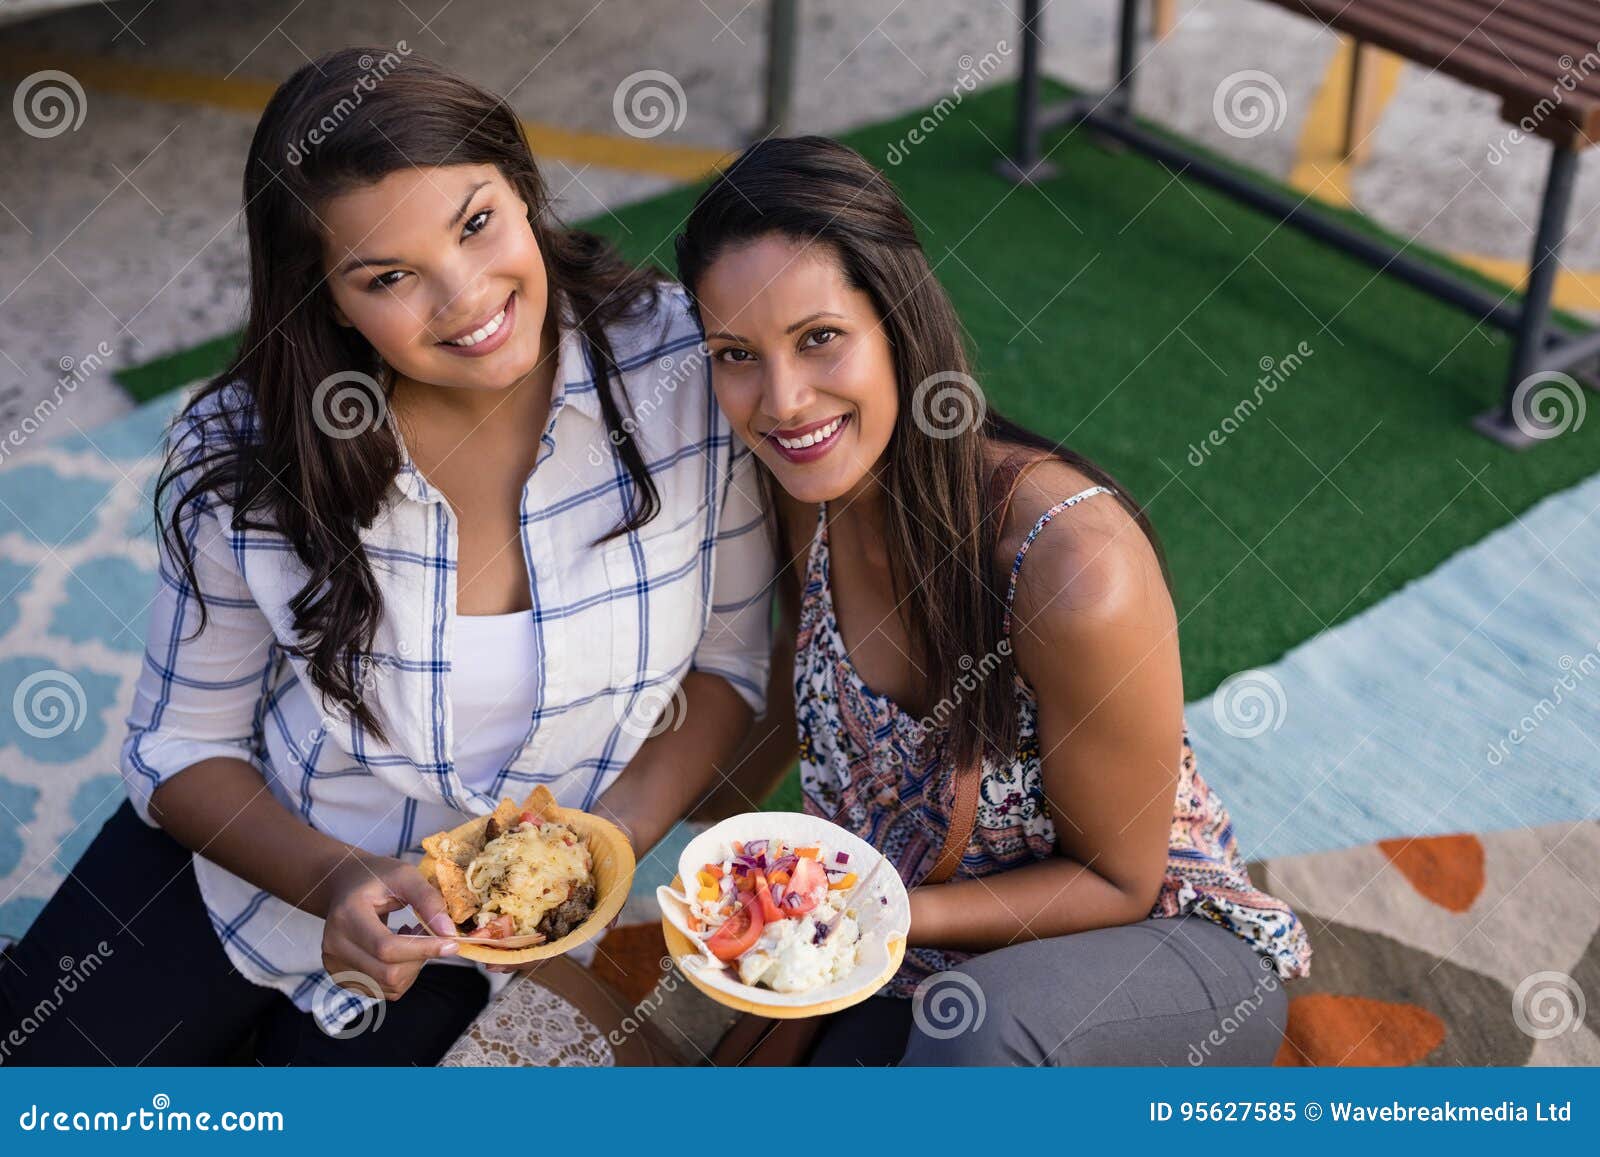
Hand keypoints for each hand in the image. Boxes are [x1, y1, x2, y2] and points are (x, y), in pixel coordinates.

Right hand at [321, 852, 459, 999]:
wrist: (345, 886)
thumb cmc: (377, 877)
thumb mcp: (405, 876)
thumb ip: (428, 900)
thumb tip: (449, 933)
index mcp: (346, 916)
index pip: (386, 948)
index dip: (423, 949)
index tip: (452, 943)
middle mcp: (333, 945)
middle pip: (388, 972)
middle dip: (420, 958)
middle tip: (426, 932)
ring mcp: (335, 964)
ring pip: (388, 986)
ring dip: (412, 967)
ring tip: (410, 937)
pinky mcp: (342, 977)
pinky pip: (383, 990)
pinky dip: (401, 975)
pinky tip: (398, 950)